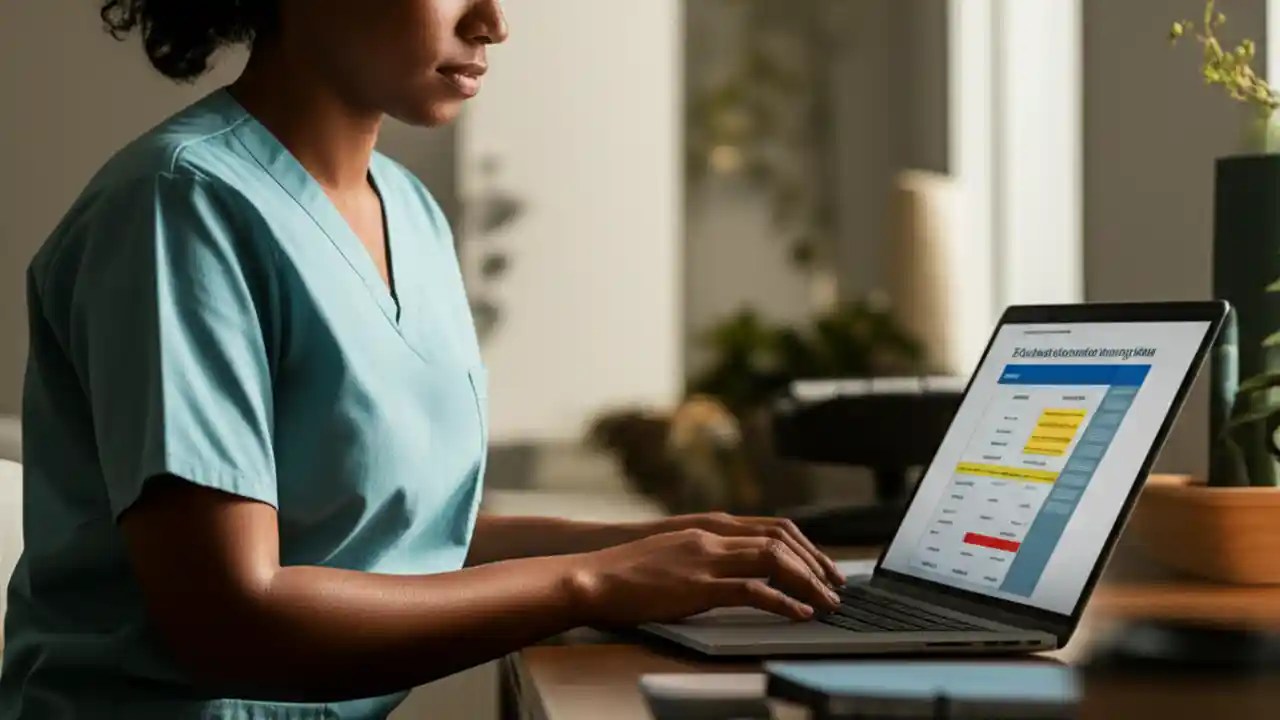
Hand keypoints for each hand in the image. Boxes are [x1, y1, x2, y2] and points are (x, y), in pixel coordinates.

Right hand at [570, 529, 842, 625]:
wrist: (592, 574)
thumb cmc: (626, 570)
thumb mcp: (673, 553)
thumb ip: (704, 555)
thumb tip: (731, 570)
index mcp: (709, 528)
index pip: (773, 528)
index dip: (805, 546)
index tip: (823, 567)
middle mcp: (713, 538)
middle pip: (782, 541)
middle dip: (816, 563)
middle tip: (837, 586)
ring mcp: (706, 559)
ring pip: (774, 561)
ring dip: (808, 582)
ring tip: (827, 603)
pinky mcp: (698, 586)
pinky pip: (752, 591)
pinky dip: (783, 602)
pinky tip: (799, 614)